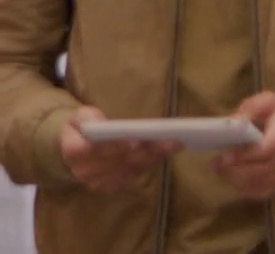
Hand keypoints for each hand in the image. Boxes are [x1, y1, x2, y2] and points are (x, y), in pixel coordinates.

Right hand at [58, 107, 180, 192]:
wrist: (74, 147)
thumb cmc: (82, 127)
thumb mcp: (80, 115)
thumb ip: (88, 117)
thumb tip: (103, 124)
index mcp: (73, 152)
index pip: (95, 150)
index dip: (116, 146)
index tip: (138, 141)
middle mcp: (85, 171)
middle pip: (119, 161)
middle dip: (146, 151)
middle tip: (171, 141)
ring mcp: (98, 181)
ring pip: (130, 169)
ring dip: (154, 158)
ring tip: (175, 145)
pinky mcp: (111, 184)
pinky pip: (134, 175)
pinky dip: (151, 164)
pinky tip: (166, 153)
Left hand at [212, 92, 274, 200]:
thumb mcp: (273, 102)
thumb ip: (251, 107)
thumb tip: (232, 122)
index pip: (266, 150)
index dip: (243, 156)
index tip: (224, 154)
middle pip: (261, 171)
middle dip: (234, 170)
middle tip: (216, 164)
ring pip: (261, 185)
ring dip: (237, 180)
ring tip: (222, 171)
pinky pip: (265, 193)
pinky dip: (248, 189)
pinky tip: (237, 180)